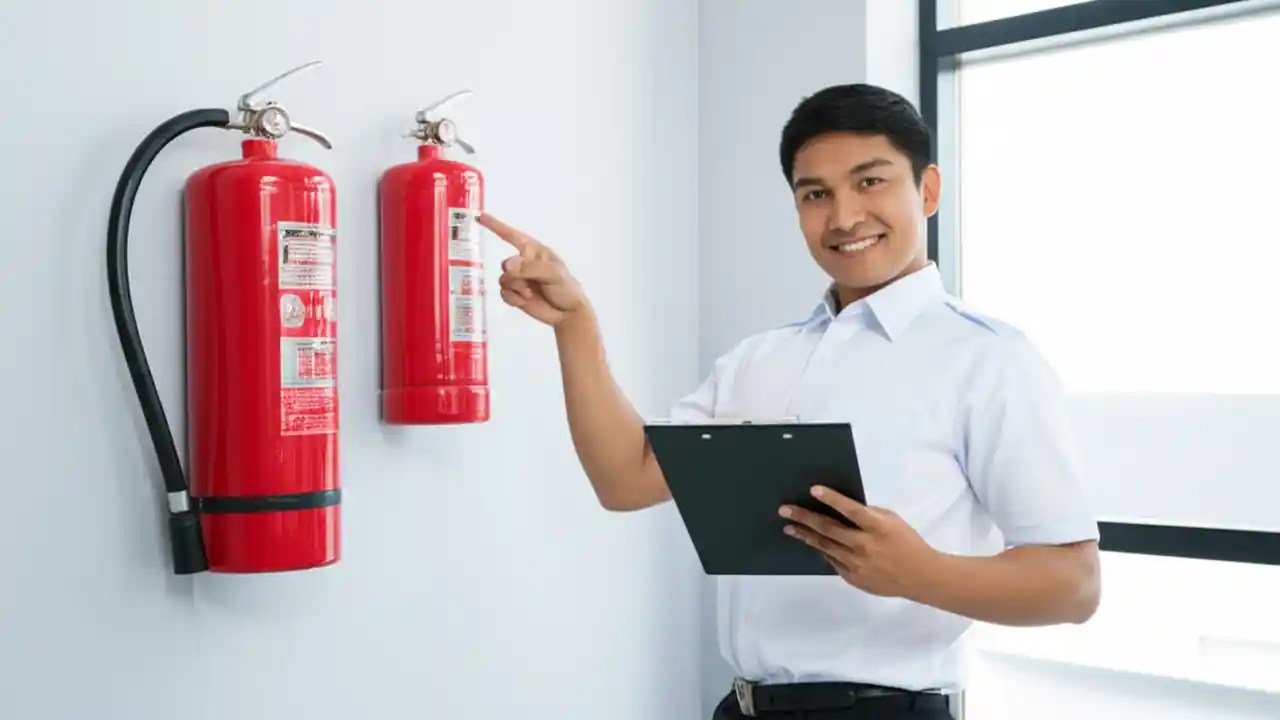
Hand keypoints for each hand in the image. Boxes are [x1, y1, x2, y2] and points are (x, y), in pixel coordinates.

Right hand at [477, 213, 586, 326]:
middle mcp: (524, 263)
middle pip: (506, 264)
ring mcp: (518, 279)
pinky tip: (526, 301)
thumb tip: (507, 266)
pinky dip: (514, 299)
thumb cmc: (566, 288)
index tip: (480, 217)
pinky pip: (504, 293)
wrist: (568, 313)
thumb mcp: (553, 273)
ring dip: (517, 289)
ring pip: (503, 280)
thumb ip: (530, 268)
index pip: (512, 235)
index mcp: (534, 251)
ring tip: (531, 294)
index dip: (496, 225)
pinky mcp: (515, 295)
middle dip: (516, 276)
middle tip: (529, 285)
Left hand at [780, 486, 939, 597]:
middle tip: (785, 510)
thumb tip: (842, 508)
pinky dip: (822, 550)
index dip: (831, 499)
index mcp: (877, 527)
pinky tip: (812, 542)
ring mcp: (857, 564)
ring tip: (789, 527)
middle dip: (804, 518)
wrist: (920, 577)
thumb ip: (868, 514)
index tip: (813, 490)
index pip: (850, 510)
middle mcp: (864, 546)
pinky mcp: (853, 578)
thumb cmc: (907, 542)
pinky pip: (832, 561)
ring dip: (805, 535)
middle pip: (829, 529)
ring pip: (825, 546)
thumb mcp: (892, 521)